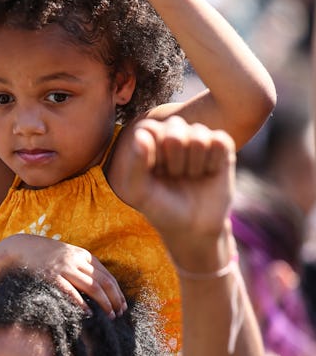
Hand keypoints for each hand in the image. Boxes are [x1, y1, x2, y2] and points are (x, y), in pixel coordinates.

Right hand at [2, 233, 126, 317]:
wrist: (21, 248)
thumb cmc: (45, 257)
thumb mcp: (67, 257)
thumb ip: (82, 268)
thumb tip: (99, 289)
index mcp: (83, 255)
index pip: (107, 276)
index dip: (117, 292)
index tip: (122, 305)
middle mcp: (77, 260)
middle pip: (104, 282)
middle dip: (114, 299)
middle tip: (119, 314)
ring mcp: (64, 268)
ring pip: (93, 286)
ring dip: (104, 303)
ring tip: (109, 316)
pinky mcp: (51, 276)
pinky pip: (71, 291)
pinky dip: (82, 303)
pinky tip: (89, 313)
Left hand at [109, 116, 235, 262]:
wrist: (193, 227)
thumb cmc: (161, 207)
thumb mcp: (139, 192)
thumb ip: (134, 165)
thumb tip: (142, 135)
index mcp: (150, 140)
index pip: (149, 129)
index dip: (153, 155)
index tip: (154, 175)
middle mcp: (173, 133)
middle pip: (174, 128)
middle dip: (174, 160)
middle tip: (174, 176)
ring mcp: (198, 137)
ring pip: (198, 135)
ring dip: (194, 164)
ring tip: (190, 176)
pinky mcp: (221, 145)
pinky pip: (219, 141)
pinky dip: (213, 162)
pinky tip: (209, 173)